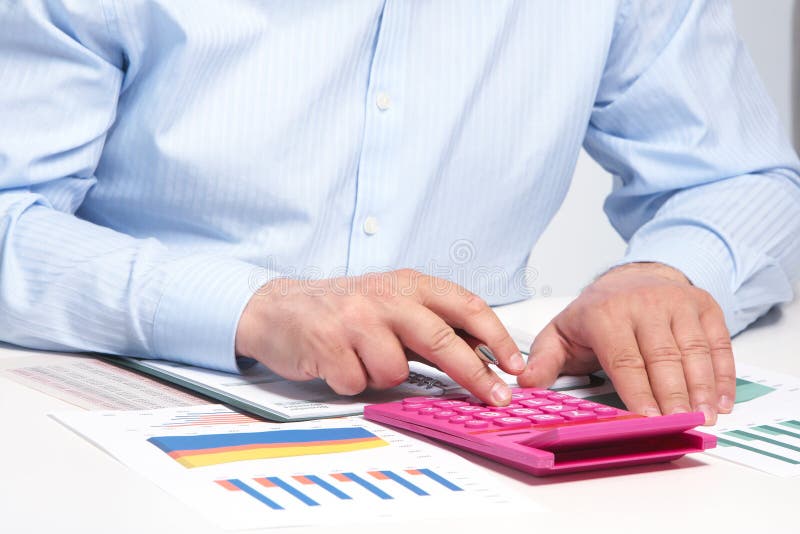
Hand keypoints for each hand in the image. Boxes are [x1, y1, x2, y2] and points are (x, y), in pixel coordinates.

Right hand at [235, 269, 524, 404]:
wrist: (277, 309)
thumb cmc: (342, 311)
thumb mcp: (391, 304)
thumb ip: (431, 324)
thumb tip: (482, 356)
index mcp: (406, 283)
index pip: (464, 305)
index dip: (495, 337)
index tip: (514, 365)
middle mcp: (383, 296)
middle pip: (440, 338)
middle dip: (473, 373)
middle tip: (496, 398)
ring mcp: (354, 319)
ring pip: (394, 370)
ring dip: (380, 376)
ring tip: (360, 358)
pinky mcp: (327, 343)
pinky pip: (358, 384)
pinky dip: (350, 383)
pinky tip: (337, 363)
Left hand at [517, 262, 735, 424]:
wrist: (633, 276)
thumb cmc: (597, 313)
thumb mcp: (561, 333)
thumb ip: (544, 360)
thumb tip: (525, 383)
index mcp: (605, 313)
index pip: (624, 359)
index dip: (638, 391)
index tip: (648, 419)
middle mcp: (643, 304)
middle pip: (662, 357)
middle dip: (673, 395)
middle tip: (681, 424)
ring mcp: (677, 303)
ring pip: (693, 351)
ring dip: (702, 387)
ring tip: (705, 417)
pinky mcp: (703, 306)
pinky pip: (718, 342)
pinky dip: (723, 373)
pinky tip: (722, 400)